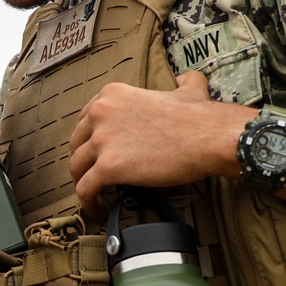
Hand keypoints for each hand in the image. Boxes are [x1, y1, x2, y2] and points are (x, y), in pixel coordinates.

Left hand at [68, 71, 253, 214]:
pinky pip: (85, 188)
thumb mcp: (188, 89)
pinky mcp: (108, 166)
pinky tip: (96, 207)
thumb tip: (186, 78)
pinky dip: (87, 201)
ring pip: (77, 167)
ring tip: (94, 193)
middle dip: (82, 160)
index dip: (88, 139)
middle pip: (76, 142)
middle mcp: (101, 113)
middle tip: (92, 174)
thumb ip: (183, 81)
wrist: (209, 138)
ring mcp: (102, 139)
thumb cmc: (200, 118)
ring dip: (82, 182)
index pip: (84, 119)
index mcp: (112, 94)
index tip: (95, 152)